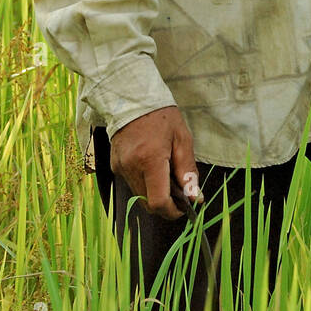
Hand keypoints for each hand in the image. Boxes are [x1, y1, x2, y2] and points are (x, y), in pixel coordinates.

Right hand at [109, 105, 201, 220]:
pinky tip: (152, 165)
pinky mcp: (115, 166)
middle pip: (148, 203)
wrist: (133, 99)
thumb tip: (195, 198)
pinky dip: (145, 183)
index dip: (173, 211)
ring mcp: (120, 168)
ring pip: (140, 196)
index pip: (158, 202)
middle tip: (179, 189)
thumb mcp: (182, 140)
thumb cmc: (162, 117)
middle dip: (166, 203)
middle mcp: (131, 167)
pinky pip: (132, 184)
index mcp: (150, 160)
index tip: (184, 207)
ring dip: (155, 193)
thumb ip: (188, 172)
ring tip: (166, 172)